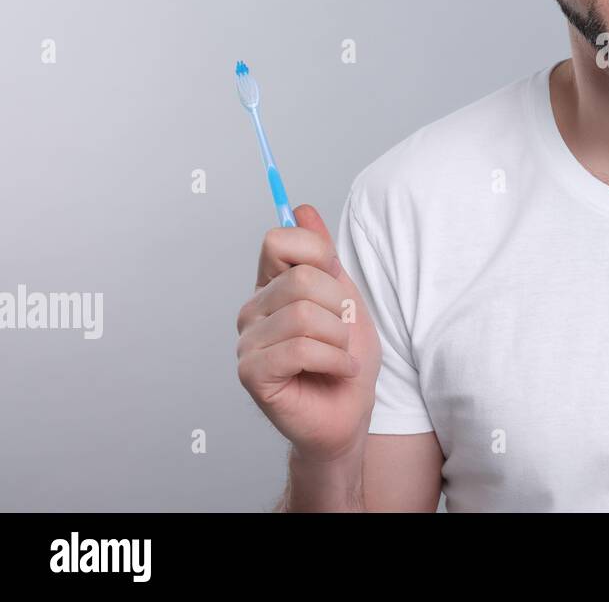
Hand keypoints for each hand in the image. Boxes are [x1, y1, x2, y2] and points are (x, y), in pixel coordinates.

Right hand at [236, 204, 382, 464]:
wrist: (349, 413)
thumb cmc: (346, 358)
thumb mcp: (345, 295)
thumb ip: (322, 254)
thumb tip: (300, 208)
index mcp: (272, 286)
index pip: (280, 240)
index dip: (318, 254)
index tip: (336, 281)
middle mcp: (253, 310)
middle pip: (302, 279)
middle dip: (340, 307)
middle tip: (342, 333)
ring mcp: (247, 342)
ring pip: (304, 315)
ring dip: (339, 339)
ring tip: (339, 355)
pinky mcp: (251, 373)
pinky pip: (301, 350)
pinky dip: (334, 360)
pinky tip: (338, 371)